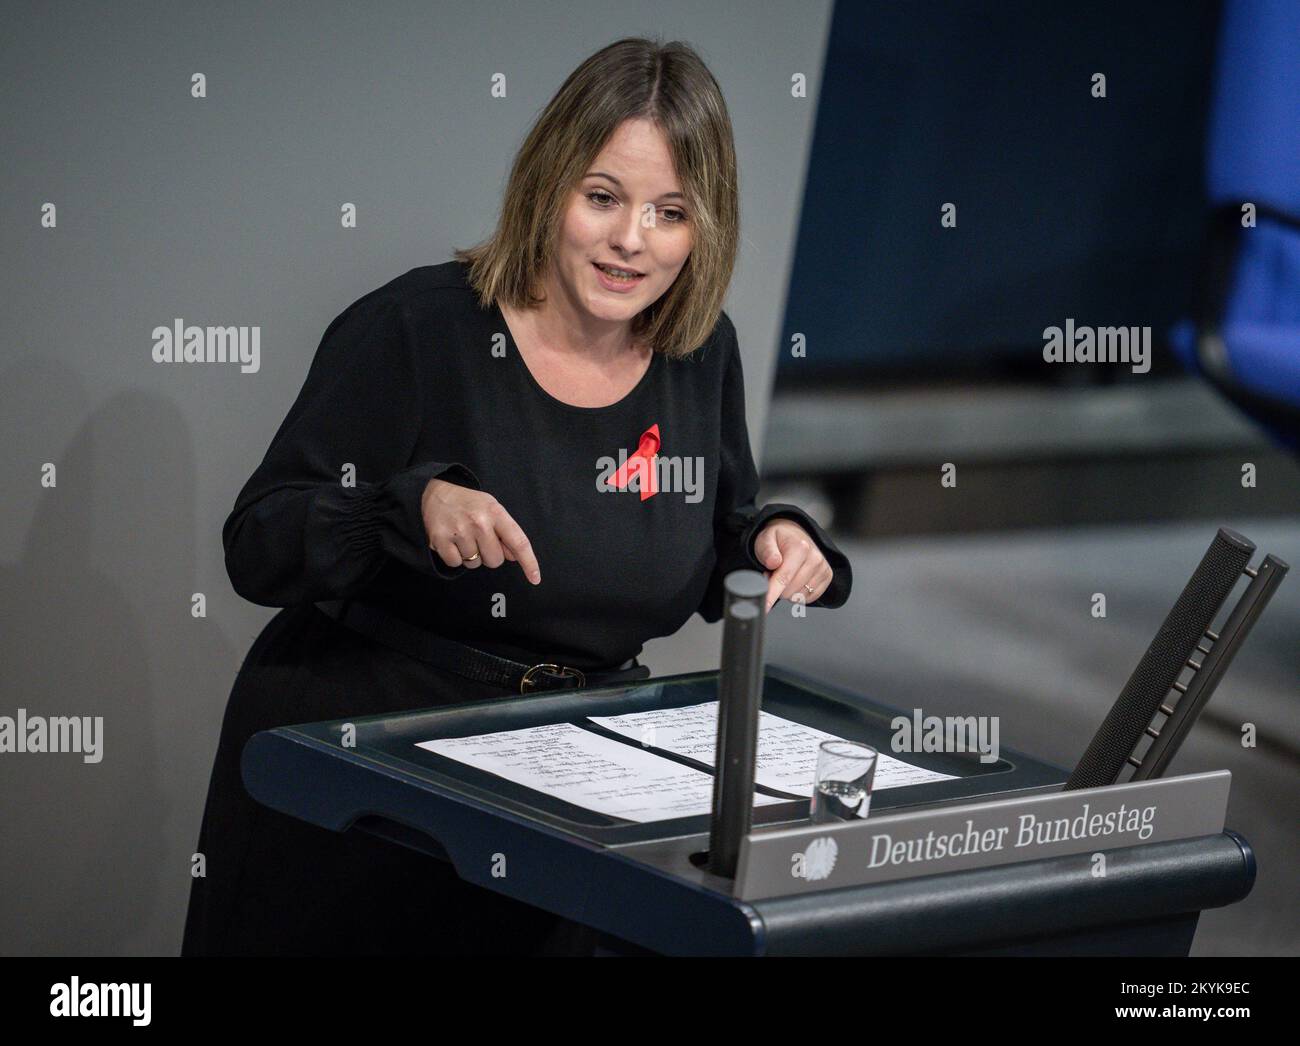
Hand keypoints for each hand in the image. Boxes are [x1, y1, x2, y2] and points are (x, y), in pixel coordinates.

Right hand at [421, 477, 540, 584]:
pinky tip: (452, 541)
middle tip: (479, 538)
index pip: (518, 542)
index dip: (529, 562)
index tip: (535, 578)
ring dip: (471, 556)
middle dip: (489, 555)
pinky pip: (456, 563)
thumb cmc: (470, 504)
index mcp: (496, 513)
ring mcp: (459, 531)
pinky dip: (455, 557)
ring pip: (475, 564)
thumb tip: (513, 557)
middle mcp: (479, 522)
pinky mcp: (440, 540)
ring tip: (463, 536)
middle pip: (495, 560)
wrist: (436, 492)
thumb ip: (506, 532)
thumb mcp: (492, 509)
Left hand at [752, 519, 831, 611]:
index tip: (765, 606)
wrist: (794, 534)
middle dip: (777, 587)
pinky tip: (795, 580)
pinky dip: (798, 594)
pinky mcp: (827, 577)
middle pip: (790, 591)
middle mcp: (815, 558)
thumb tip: (773, 562)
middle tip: (773, 572)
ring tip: (785, 574)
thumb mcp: (765, 540)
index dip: (771, 594)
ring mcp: (823, 569)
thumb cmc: (779, 540)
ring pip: (798, 597)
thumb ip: (767, 551)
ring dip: (787, 590)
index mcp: (799, 548)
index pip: (784, 578)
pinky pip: (808, 598)